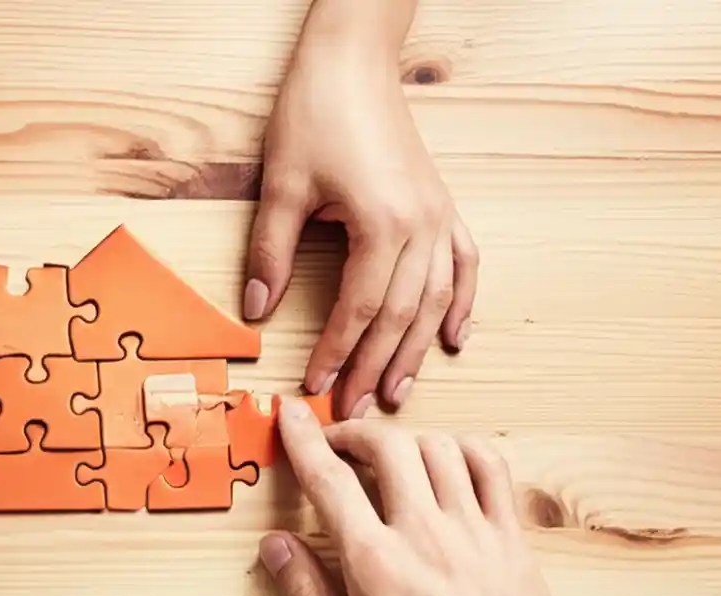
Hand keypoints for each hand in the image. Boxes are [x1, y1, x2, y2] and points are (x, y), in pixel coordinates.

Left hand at [245, 0, 477, 417]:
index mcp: (382, 223)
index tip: (316, 385)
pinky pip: (464, 265)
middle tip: (357, 409)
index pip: (359, 309)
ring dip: (417, 349)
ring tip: (400, 391)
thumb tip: (256, 309)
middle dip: (376, 366)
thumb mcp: (283, 186)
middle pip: (401, 315)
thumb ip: (271, 254)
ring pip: (435, 300)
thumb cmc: (315, 113)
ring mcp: (440, 215)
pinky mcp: (444, 205)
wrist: (351, 61)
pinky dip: (462, 303)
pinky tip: (454, 338)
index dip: (337, 353)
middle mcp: (421, 225)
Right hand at [261, 398, 597, 595]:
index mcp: (376, 566)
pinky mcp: (513, 541)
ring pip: (439, 447)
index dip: (303, 439)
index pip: (329, 480)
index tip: (290, 415)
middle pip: (387, 446)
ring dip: (407, 440)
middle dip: (354, 431)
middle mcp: (426, 536)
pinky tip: (449, 462)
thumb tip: (274, 547)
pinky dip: (466, 449)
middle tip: (338, 442)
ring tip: (390, 457)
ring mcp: (475, 533)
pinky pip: (493, 468)